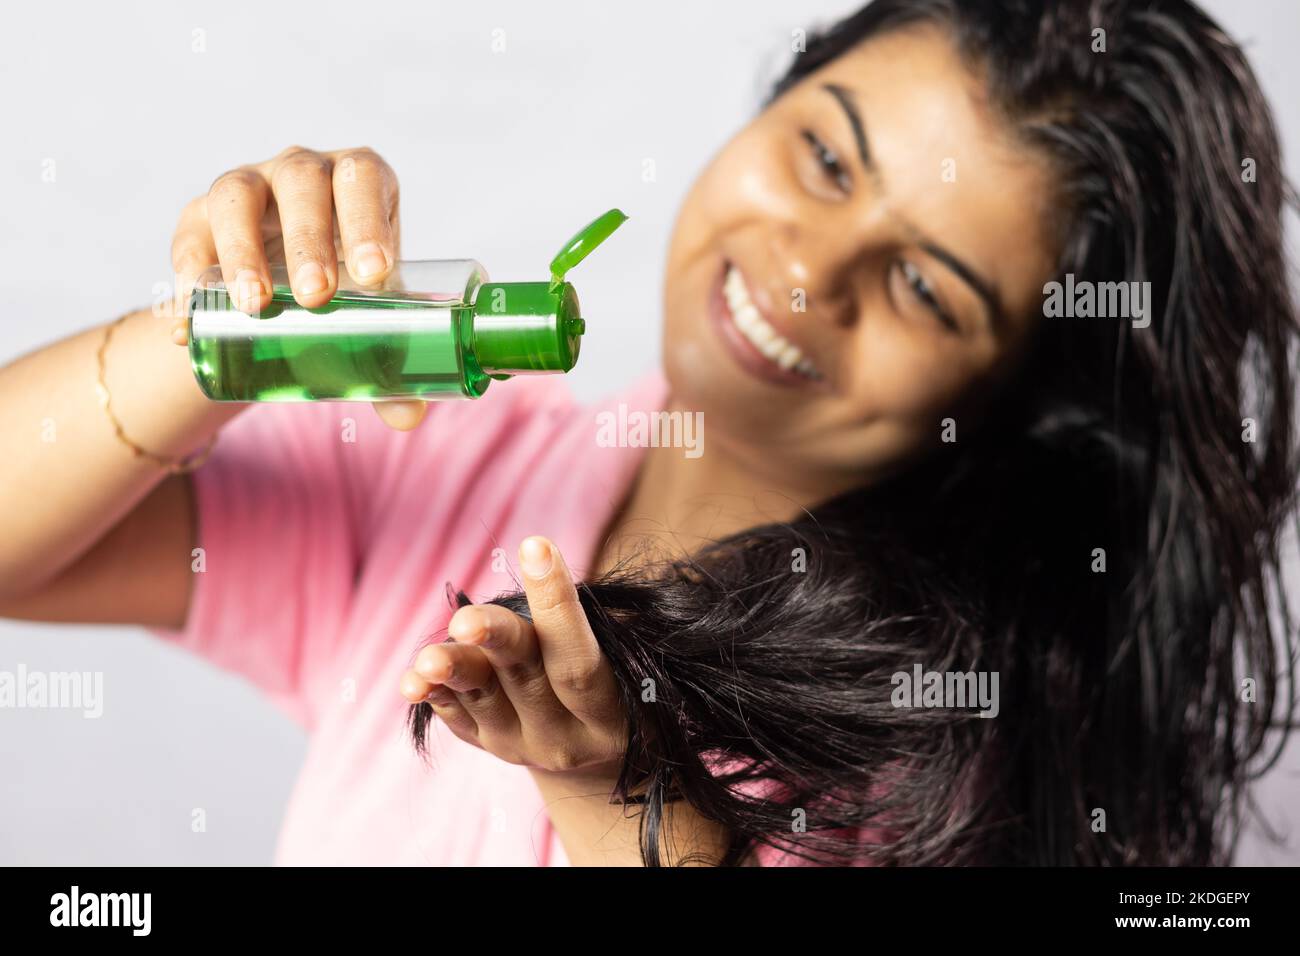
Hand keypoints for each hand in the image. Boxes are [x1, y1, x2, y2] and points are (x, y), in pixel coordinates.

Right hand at [169, 145, 425, 429]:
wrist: (285, 287)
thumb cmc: (349, 288)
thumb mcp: (375, 313)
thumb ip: (392, 364)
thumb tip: (409, 418)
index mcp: (359, 182)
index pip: (364, 179)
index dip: (368, 219)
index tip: (374, 275)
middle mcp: (303, 171)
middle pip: (302, 181)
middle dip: (308, 240)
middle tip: (314, 297)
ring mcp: (248, 187)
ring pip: (236, 194)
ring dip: (242, 248)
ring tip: (252, 304)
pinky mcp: (199, 216)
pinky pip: (188, 238)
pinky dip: (188, 281)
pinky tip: (191, 324)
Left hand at [399, 536, 627, 779]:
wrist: (592, 746)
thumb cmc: (612, 676)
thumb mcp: (620, 658)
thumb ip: (587, 625)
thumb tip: (544, 562)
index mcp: (610, 716)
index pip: (580, 659)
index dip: (558, 604)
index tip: (536, 546)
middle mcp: (567, 738)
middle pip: (529, 680)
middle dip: (496, 642)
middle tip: (466, 619)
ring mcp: (523, 747)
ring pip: (485, 701)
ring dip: (455, 672)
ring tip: (426, 659)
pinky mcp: (489, 746)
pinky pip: (458, 718)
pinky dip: (436, 695)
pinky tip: (412, 680)